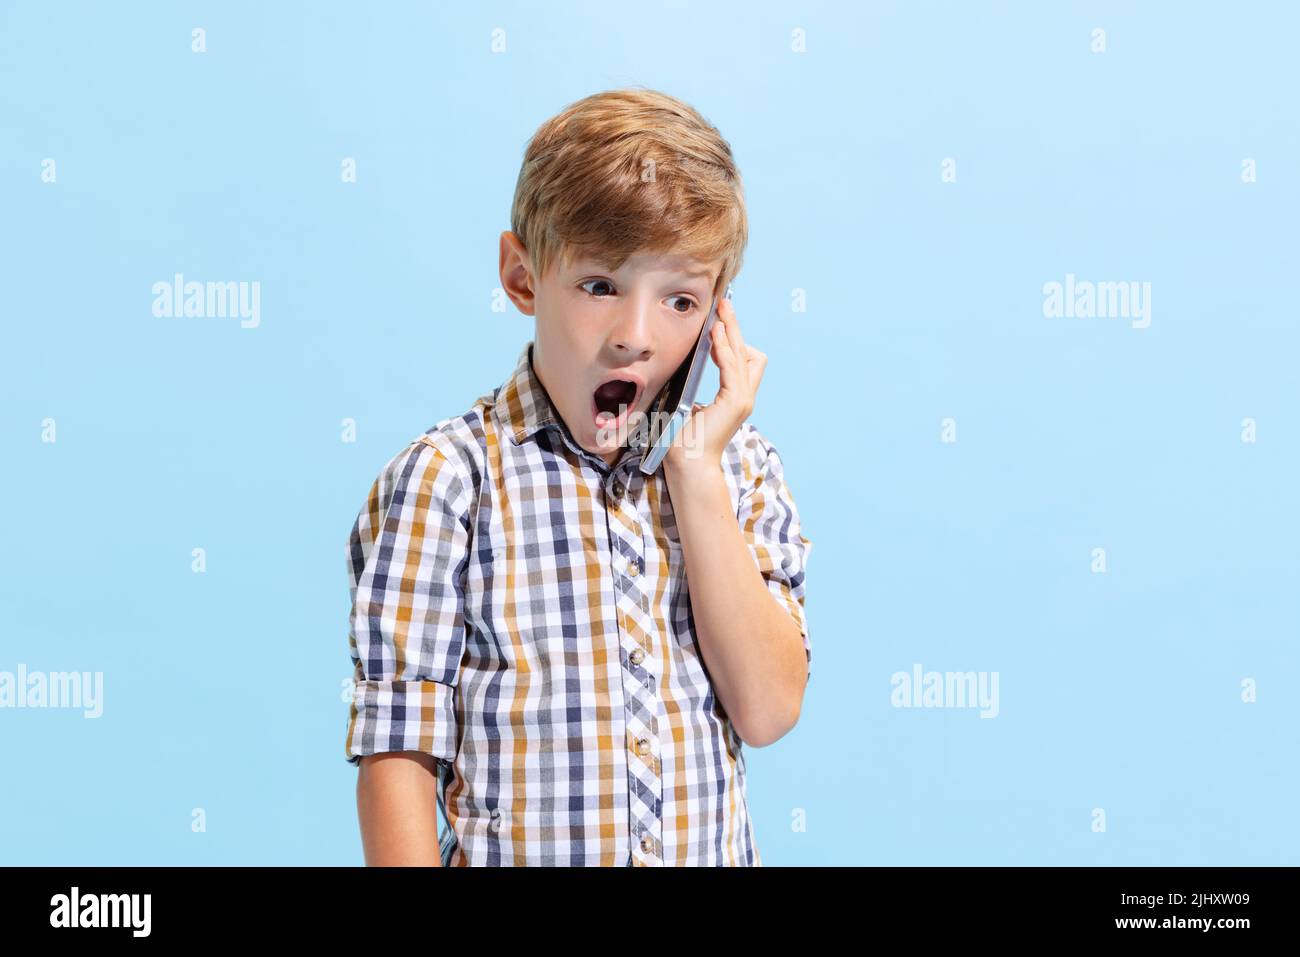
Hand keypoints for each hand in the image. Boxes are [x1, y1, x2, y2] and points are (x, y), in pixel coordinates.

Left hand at [663, 297, 766, 476]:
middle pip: (750, 352)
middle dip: (735, 327)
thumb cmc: (686, 441)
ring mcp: (742, 400)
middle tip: (724, 304)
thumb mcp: (691, 408)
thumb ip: (697, 390)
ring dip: (731, 331)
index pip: (745, 360)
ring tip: (720, 312)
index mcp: (735, 398)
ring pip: (744, 355)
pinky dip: (724, 348)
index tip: (720, 320)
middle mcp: (744, 397)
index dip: (735, 339)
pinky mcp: (735, 402)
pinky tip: (715, 334)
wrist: (689, 465)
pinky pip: (733, 367)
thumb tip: (684, 369)